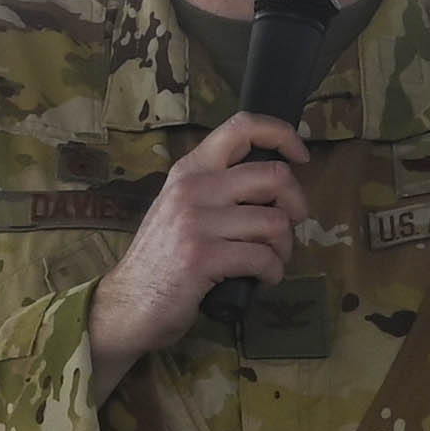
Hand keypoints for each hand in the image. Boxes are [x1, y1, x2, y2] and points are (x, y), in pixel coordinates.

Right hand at [91, 115, 304, 394]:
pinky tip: (261, 280)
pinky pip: (264, 258)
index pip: (241, 127)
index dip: (282, 134)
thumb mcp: (183, 207)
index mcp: (191, 169)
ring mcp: (196, 221)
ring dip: (284, 248)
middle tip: (287, 228)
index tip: (301, 157)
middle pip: (275, 176)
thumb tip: (275, 180)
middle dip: (296, 206)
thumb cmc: (164, 257)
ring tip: (269, 261)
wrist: (128, 303)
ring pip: (275, 222)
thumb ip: (219, 188)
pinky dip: (273, 273)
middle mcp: (193, 187)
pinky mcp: (203, 257)